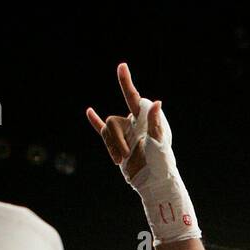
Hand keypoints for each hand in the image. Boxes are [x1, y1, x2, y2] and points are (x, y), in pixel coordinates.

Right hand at [86, 63, 163, 181]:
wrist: (152, 183)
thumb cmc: (160, 164)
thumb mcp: (159, 143)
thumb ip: (155, 123)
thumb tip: (156, 102)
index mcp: (144, 120)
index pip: (133, 97)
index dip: (126, 82)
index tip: (121, 66)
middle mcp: (134, 123)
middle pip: (113, 122)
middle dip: (116, 140)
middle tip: (126, 155)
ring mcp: (125, 134)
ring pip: (106, 132)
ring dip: (112, 148)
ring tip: (121, 161)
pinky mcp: (117, 144)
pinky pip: (102, 130)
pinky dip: (95, 122)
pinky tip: (89, 111)